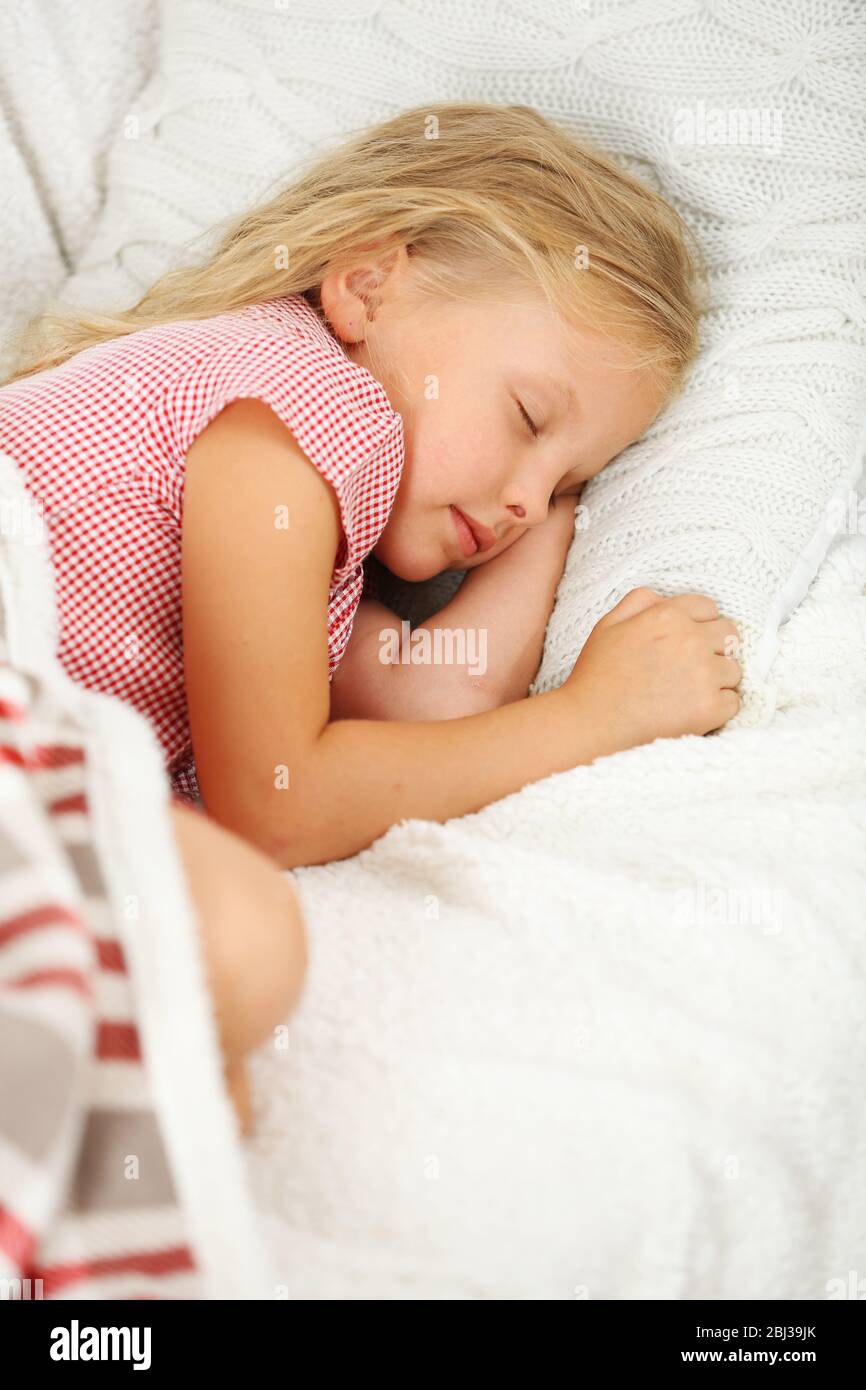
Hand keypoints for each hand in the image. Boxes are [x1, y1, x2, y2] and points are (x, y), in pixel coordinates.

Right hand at [564, 586, 740, 748]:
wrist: (590, 725)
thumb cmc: (597, 676)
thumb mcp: (608, 625)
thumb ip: (639, 601)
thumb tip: (667, 599)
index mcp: (667, 616)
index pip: (709, 608)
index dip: (698, 625)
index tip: (685, 643)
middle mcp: (690, 640)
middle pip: (729, 635)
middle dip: (714, 649)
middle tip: (689, 668)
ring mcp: (703, 675)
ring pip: (733, 670)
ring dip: (716, 680)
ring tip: (685, 693)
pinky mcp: (709, 708)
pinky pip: (732, 702)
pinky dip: (716, 709)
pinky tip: (689, 711)